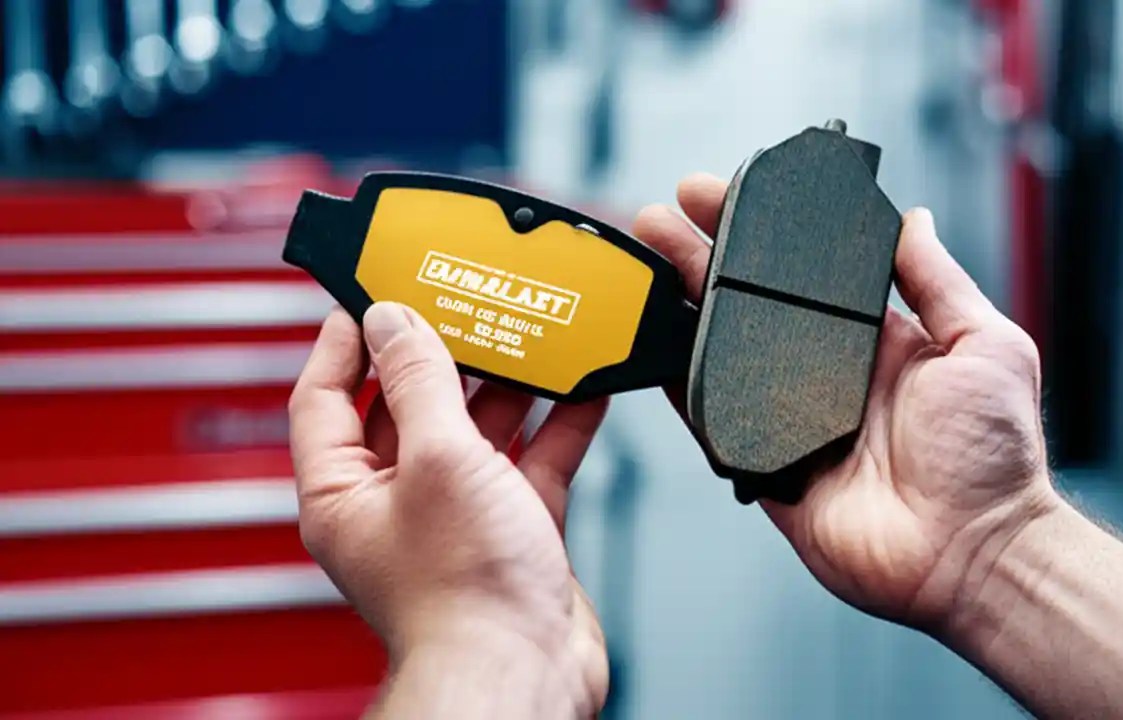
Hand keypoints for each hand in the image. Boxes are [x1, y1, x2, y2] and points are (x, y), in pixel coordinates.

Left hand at [288, 302, 608, 715]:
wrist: (525, 669)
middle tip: (464, 306)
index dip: (343, 342)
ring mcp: (454, 517)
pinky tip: (581, 390)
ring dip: (503, 388)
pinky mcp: (510, 530)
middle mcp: (393, 504)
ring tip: (527, 339)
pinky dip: (554, 426)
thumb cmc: (464, 593)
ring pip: (473, 433)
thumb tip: (395, 321)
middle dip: (439, 357)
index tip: (371, 295)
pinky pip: (528, 463)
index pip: (323, 397)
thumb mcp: (437, 459)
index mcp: (342, 492)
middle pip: (406, 408)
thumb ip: (419, 382)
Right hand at [633, 174, 1059, 632]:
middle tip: (660, 218)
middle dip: (703, 257)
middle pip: (751, 304)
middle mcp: (826, 375)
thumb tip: (912, 218)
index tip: (730, 194)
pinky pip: (714, 423)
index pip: (807, 273)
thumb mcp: (985, 345)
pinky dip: (682, 388)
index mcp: (876, 340)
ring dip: (681, 309)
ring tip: (643, 266)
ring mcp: (791, 420)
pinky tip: (655, 345)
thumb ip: (940, 282)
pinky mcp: (768, 468)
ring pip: (722, 355)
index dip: (766, 233)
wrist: (974, 553)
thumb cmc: (995, 458)